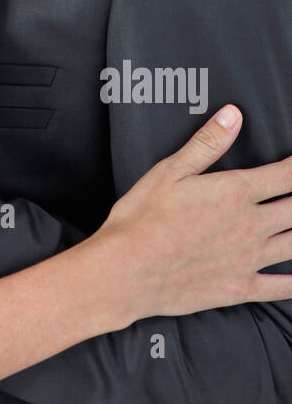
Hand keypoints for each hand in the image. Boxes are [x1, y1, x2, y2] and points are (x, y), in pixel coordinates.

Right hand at [95, 104, 291, 322]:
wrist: (128, 271)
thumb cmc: (143, 218)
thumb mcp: (170, 171)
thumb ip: (207, 143)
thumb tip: (233, 115)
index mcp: (235, 193)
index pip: (285, 175)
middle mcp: (250, 225)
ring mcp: (248, 260)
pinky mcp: (240, 288)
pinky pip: (280, 288)